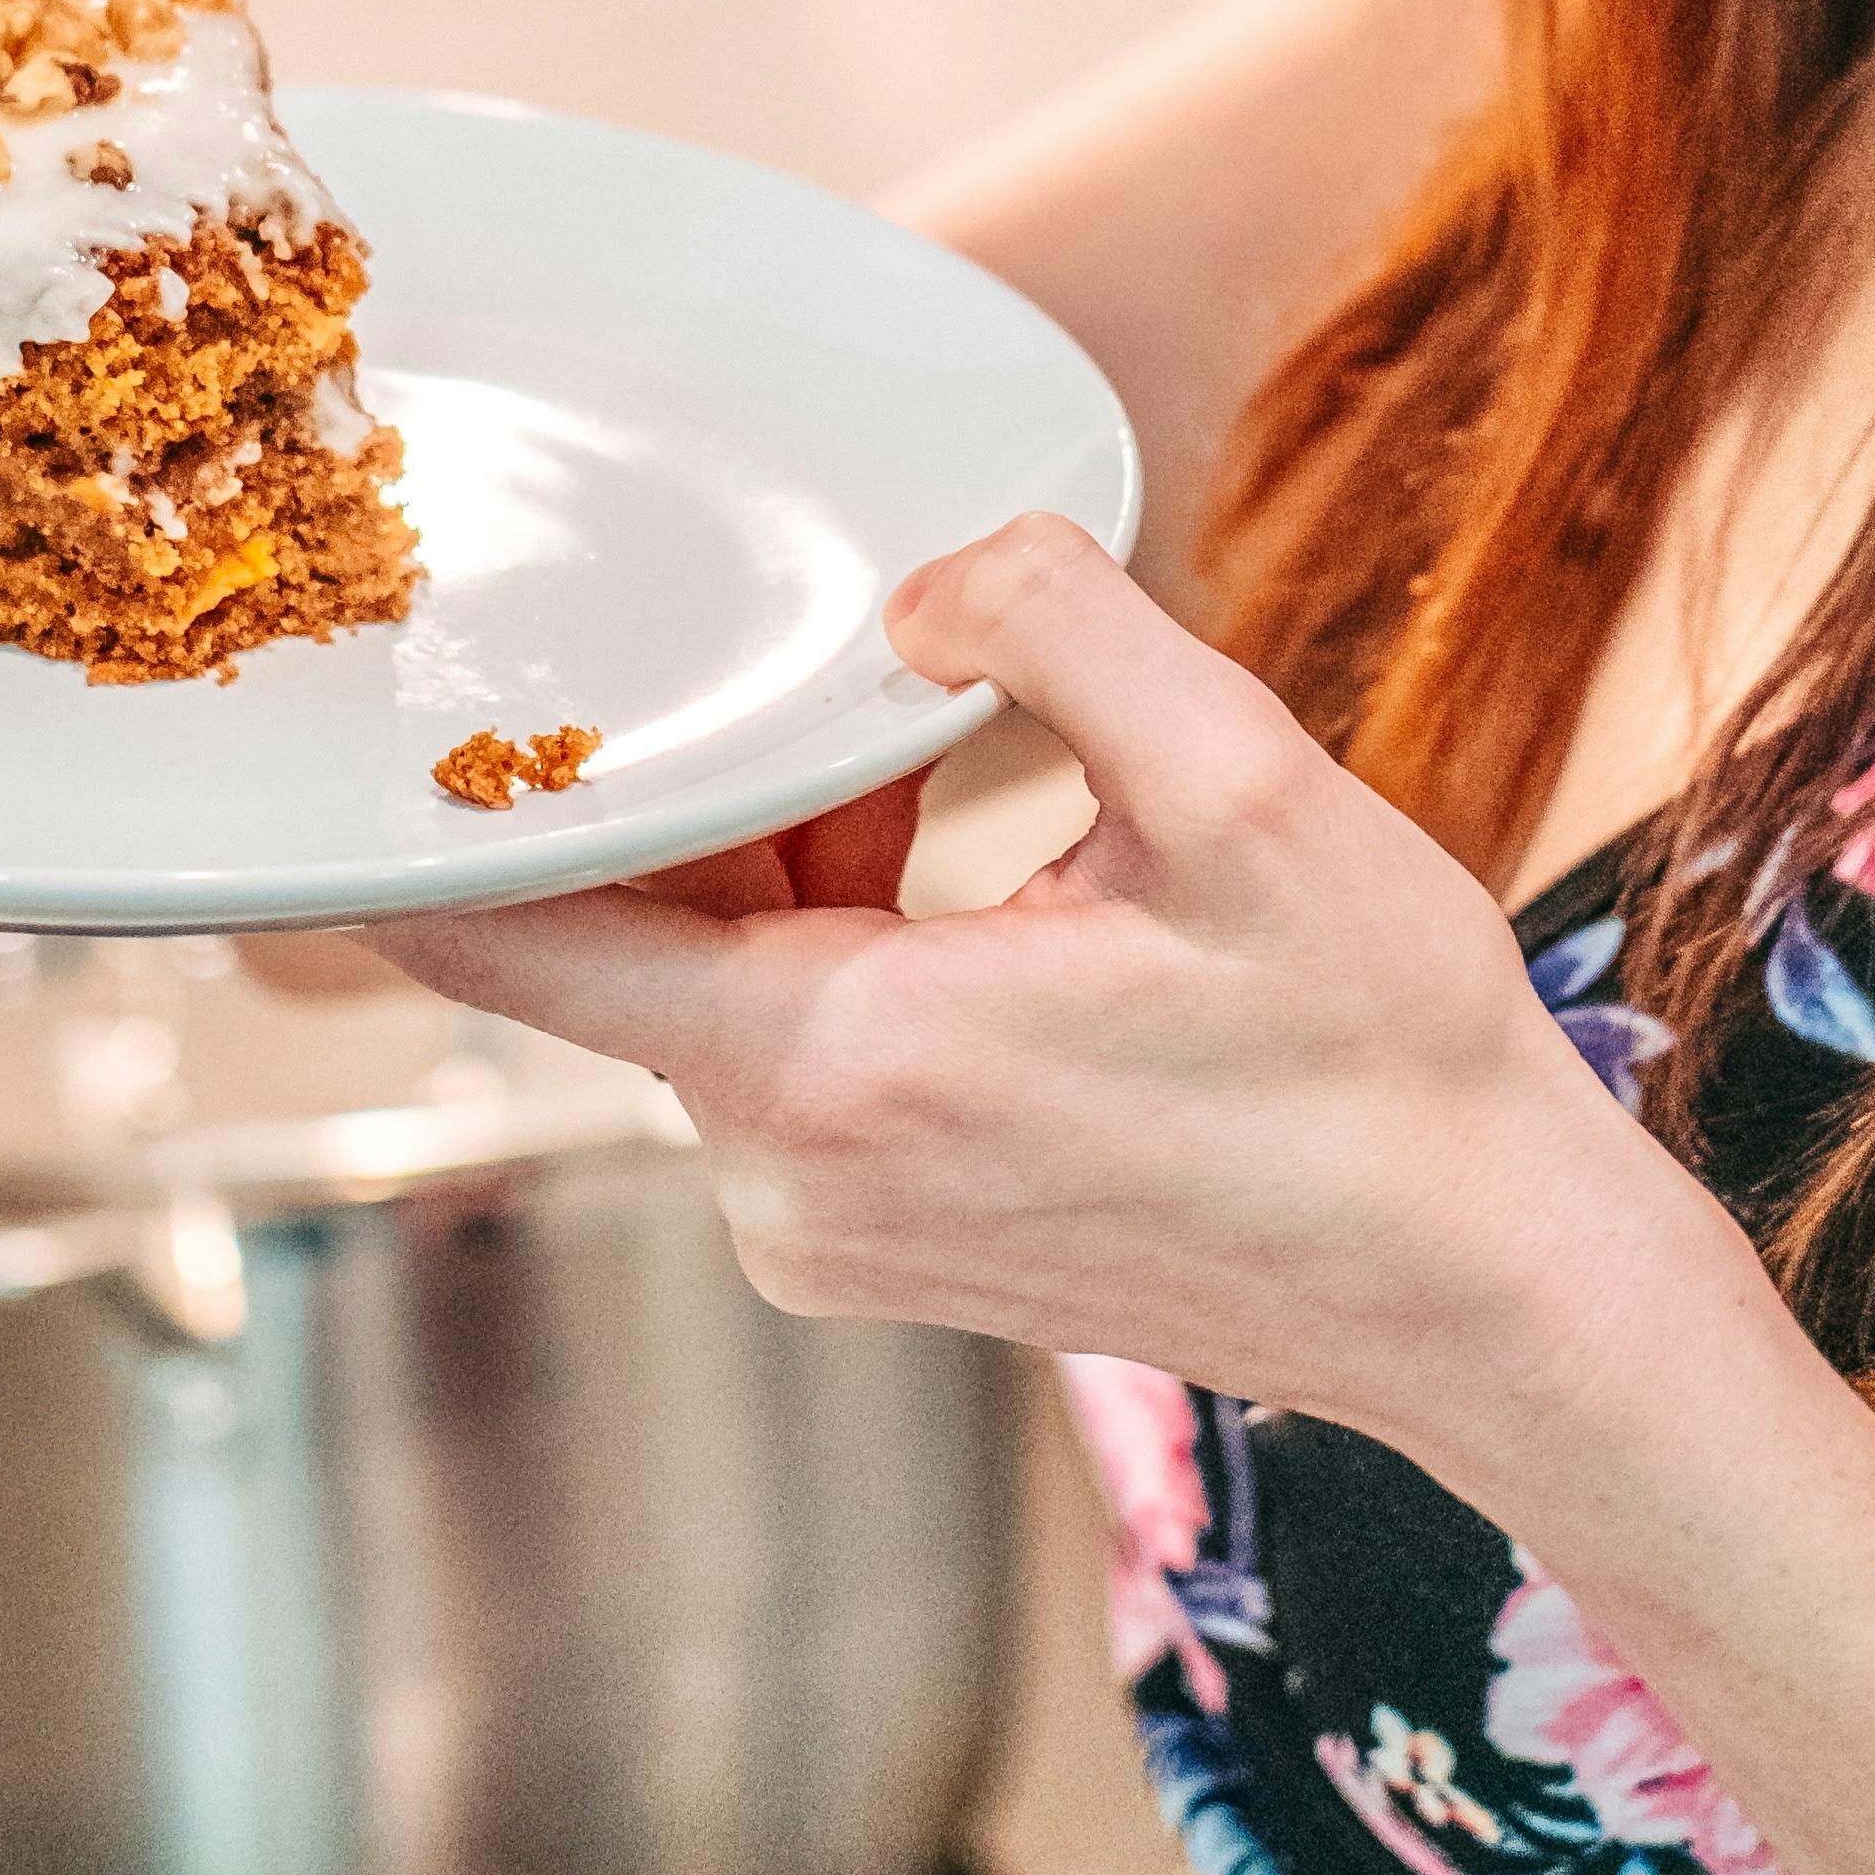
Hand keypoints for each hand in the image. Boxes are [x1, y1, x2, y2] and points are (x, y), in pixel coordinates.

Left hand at [381, 515, 1706, 1473]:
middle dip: (706, 794)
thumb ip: (1055, 627)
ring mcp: (827, 1234)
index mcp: (835, 1066)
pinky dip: (841, 952)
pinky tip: (974, 886)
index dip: (422, 823)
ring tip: (945, 769)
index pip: (505, 944)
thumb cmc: (1384, 1060)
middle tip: (845, 675)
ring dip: (792, 865)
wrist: (1487, 1292)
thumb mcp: (1244, 787)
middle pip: (623, 948)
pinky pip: (788, 1061)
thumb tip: (923, 582)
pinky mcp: (881, 1249)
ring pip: (713, 995)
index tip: (387, 708)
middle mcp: (788, 1178)